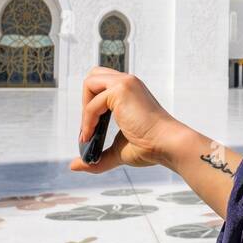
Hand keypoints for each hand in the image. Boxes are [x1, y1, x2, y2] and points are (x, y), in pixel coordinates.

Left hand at [69, 67, 188, 172]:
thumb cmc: (150, 147)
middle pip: (93, 76)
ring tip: (89, 131)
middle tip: (90, 126)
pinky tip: (92, 135)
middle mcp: (128, 83)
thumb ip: (98, 157)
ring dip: (85, 109)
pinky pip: (92, 103)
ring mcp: (125, 83)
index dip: (92, 105)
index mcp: (130, 92)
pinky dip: (87, 121)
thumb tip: (74, 165)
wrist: (167, 145)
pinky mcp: (121, 90)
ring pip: (89, 83)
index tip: (93, 130)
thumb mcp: (119, 150)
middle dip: (85, 100)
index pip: (102, 85)